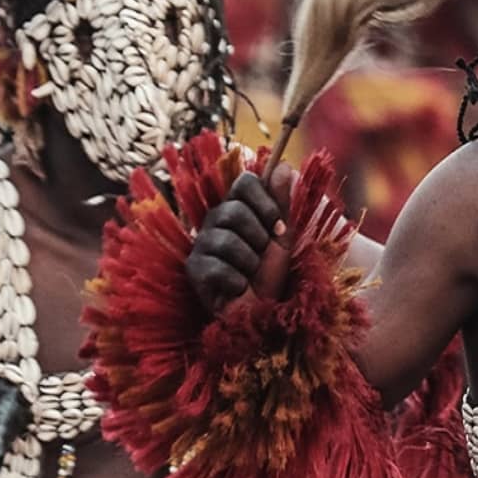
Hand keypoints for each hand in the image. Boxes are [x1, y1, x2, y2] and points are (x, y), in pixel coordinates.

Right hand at [186, 166, 297, 308]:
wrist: (264, 312)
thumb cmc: (271, 274)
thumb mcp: (282, 236)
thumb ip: (281, 201)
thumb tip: (284, 164)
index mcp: (237, 207)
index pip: (245, 181)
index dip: (265, 201)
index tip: (277, 225)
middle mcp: (215, 220)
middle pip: (234, 210)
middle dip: (258, 236)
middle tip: (261, 254)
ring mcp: (201, 244)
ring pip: (226, 239)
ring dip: (249, 261)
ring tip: (250, 273)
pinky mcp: (193, 269)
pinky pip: (217, 266)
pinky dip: (237, 281)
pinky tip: (238, 287)